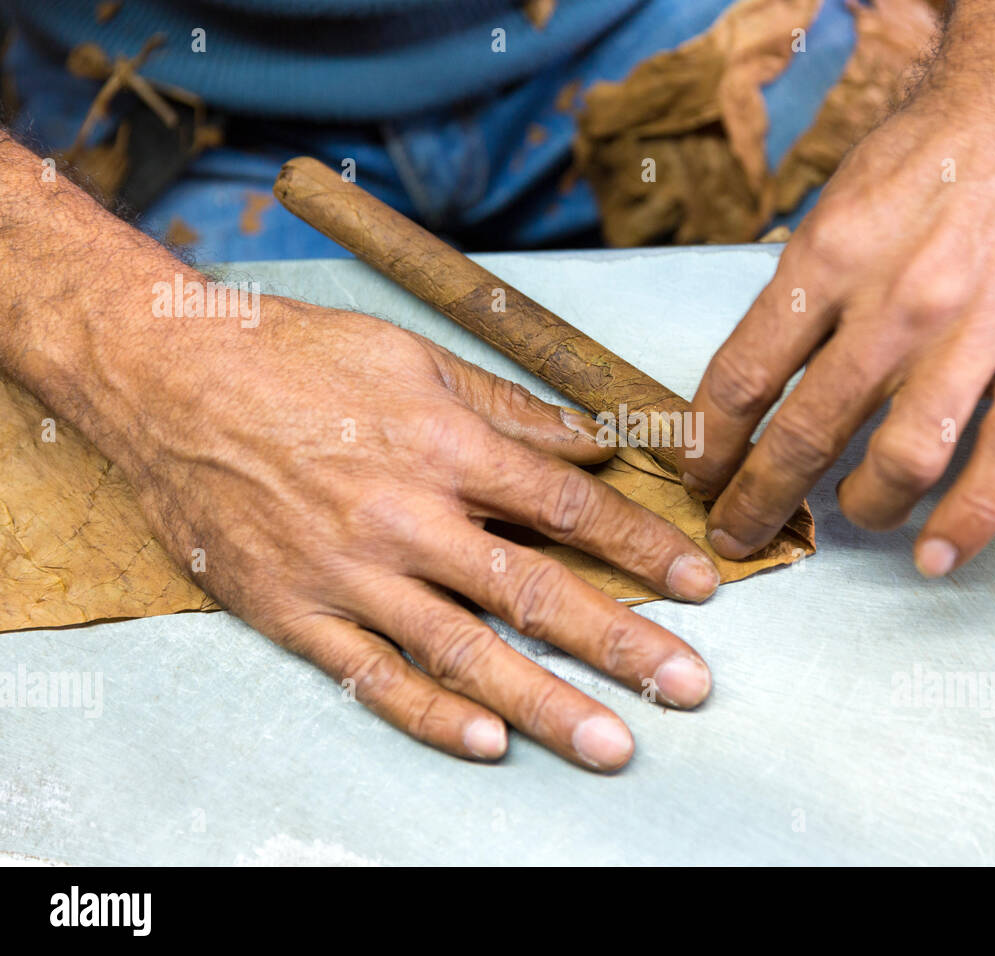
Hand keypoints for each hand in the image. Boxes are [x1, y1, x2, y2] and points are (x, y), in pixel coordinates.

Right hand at [119, 298, 719, 770]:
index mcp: (442, 445)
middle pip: (533, 591)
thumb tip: (593, 446)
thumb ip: (510, 411)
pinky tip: (487, 744)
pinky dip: (429, 714)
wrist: (165, 379)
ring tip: (612, 743)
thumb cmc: (294, 358)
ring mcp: (347, 573)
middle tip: (689, 686)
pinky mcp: (293, 612)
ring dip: (545, 703)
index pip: (567, 507)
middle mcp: (404, 517)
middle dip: (621, 642)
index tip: (699, 583)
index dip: (642, 546)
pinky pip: (370, 677)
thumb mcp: (414, 360)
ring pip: (463, 651)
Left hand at [684, 5, 994, 574]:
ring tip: (847, 514)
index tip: (697, 474)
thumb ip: (800, 290)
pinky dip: (967, 522)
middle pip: (808, 431)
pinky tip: (934, 556)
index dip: (707, 443)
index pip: (743, 376)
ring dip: (860, 507)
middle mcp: (896, 301)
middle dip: (757, 498)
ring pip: (903, 460)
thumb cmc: (929, 150)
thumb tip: (758, 375)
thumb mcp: (835, 201)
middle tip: (735, 531)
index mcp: (828, 256)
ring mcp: (977, 331)